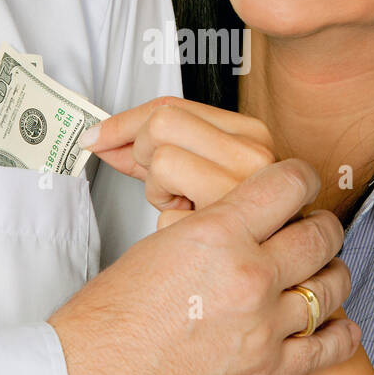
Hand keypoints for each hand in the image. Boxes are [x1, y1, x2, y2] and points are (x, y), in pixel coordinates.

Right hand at [48, 158, 359, 374]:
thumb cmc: (105, 322)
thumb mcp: (157, 248)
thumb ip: (210, 233)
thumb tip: (239, 227)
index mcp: (216, 234)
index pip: (289, 184)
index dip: (302, 179)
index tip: (304, 183)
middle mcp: (248, 276)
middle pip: (320, 235)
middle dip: (322, 227)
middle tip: (317, 228)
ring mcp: (262, 327)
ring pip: (331, 287)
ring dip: (332, 276)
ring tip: (325, 274)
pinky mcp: (265, 372)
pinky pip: (327, 348)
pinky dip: (340, 335)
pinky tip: (339, 326)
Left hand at [82, 95, 276, 228]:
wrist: (276, 268)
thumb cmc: (232, 216)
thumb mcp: (201, 169)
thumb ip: (156, 150)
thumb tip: (101, 139)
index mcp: (250, 132)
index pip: (170, 106)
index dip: (123, 122)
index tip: (96, 137)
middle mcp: (254, 154)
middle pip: (161, 124)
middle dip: (144, 153)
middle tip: (162, 182)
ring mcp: (245, 188)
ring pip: (162, 160)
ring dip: (158, 190)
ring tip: (182, 205)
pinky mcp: (231, 223)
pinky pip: (166, 215)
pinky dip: (168, 225)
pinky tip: (189, 230)